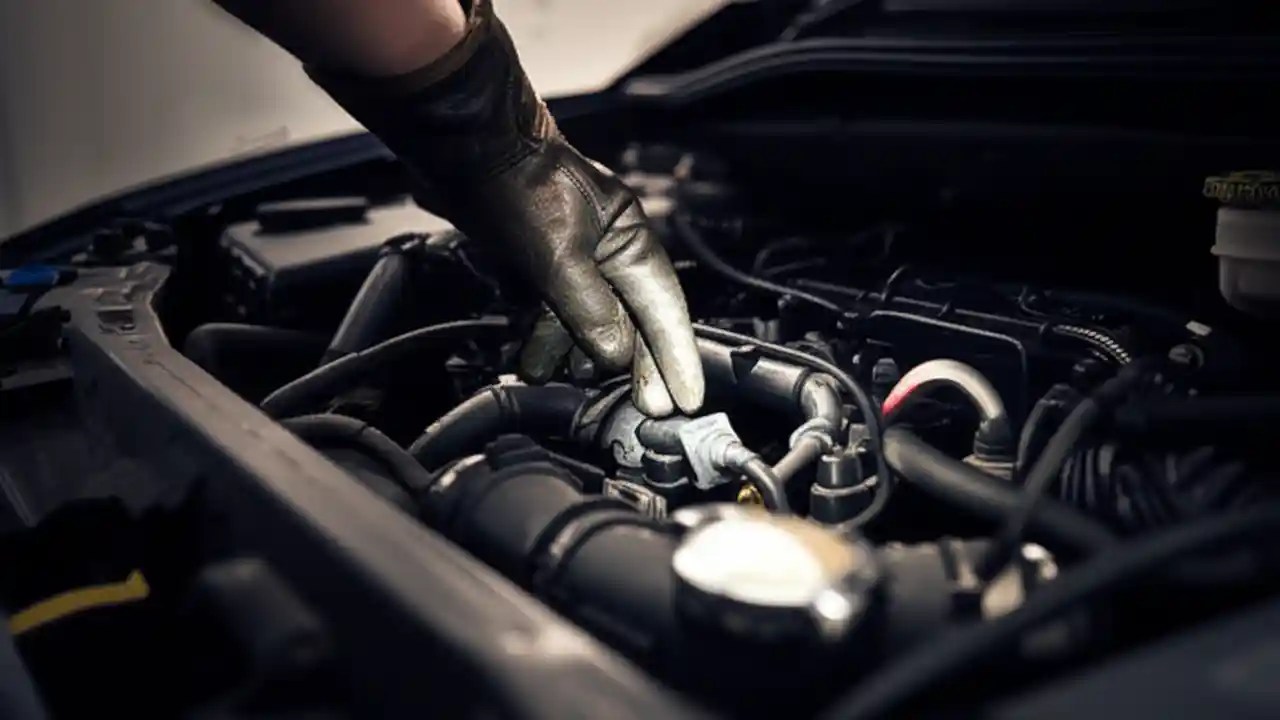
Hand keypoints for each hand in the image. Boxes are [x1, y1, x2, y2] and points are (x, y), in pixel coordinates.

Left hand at [504, 149, 703, 416]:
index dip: (677, 357)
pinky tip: (534, 362)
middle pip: (634, 321)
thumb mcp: (558, 256)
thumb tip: (616, 354)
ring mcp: (576, 255)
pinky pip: (557, 313)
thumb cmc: (515, 186)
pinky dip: (548, 339)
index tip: (687, 398)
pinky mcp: (543, 261)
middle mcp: (610, 248)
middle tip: (647, 409)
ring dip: (577, 354)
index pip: (665, 309)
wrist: (463, 149)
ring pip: (590, 321)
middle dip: (636, 366)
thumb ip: (590, 310)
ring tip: (563, 377)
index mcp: (630, 239)